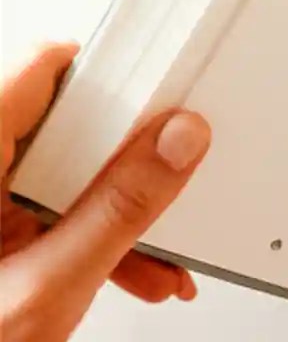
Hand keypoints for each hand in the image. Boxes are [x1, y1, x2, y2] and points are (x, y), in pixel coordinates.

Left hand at [1, 42, 211, 340]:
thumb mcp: (50, 286)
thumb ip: (120, 209)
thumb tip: (176, 142)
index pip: (42, 70)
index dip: (108, 74)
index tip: (161, 92)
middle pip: (66, 127)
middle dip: (127, 165)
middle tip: (162, 188)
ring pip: (66, 173)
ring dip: (118, 209)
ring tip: (150, 255)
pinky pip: (52, 208)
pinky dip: (92, 234)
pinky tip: (125, 269)